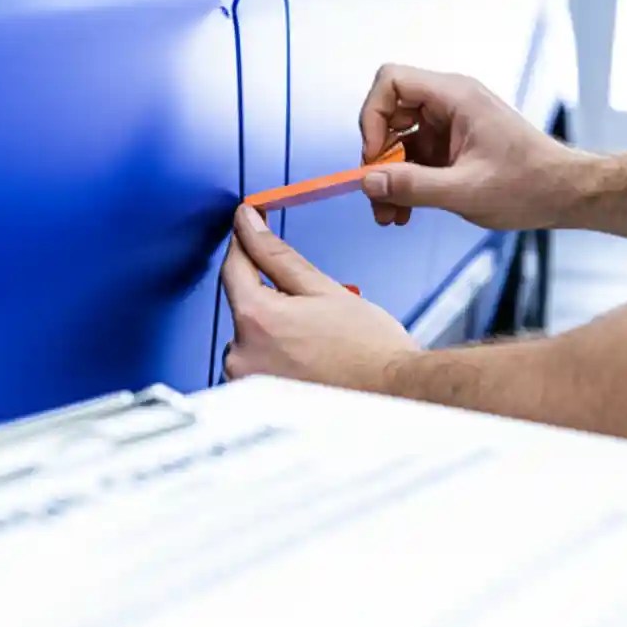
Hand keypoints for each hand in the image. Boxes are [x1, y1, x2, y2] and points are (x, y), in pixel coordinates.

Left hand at [220, 205, 418, 390]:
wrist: (395, 397)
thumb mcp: (323, 289)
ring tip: (314, 344)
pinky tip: (307, 364)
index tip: (250, 229)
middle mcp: (241, 354)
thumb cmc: (368, 349)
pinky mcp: (256, 403)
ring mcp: (247, 382)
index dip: (243, 244)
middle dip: (271, 300)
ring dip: (273, 333)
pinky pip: (256, 367)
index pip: (232, 268)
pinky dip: (275, 360)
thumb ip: (276, 255)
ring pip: (250, 340)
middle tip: (312, 311)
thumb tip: (248, 224)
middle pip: (243, 308)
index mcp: (256, 319)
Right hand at [359, 64, 595, 229]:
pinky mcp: (451, 147)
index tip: (373, 156)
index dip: (372, 116)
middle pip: (389, 115)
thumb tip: (368, 182)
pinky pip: (415, 158)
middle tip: (377, 194)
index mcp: (455, 97)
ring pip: (398, 141)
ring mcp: (449, 125)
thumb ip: (412, 186)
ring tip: (389, 214)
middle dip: (377, 157)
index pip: (392, 82)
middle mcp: (449, 103)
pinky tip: (405, 211)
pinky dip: (404, 183)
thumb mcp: (464, 190)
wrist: (564, 194)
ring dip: (388, 177)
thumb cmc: (529, 184)